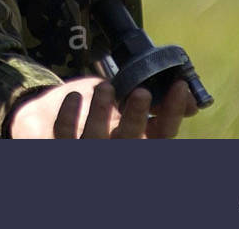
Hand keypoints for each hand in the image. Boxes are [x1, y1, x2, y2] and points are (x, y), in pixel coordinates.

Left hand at [9, 77, 197, 138]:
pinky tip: (74, 96)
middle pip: (130, 141)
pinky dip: (69, 115)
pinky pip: (65, 134)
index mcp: (138, 143)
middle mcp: (117, 152)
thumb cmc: (102, 120)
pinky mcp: (64, 147)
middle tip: (142, 92)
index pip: (162, 134)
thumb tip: (181, 88)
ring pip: (96, 138)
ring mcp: (90, 152)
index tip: (180, 86)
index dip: (172, 112)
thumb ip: (151, 105)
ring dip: (102, 111)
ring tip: (106, 86)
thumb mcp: (129, 113)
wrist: (56, 128)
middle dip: (135, 117)